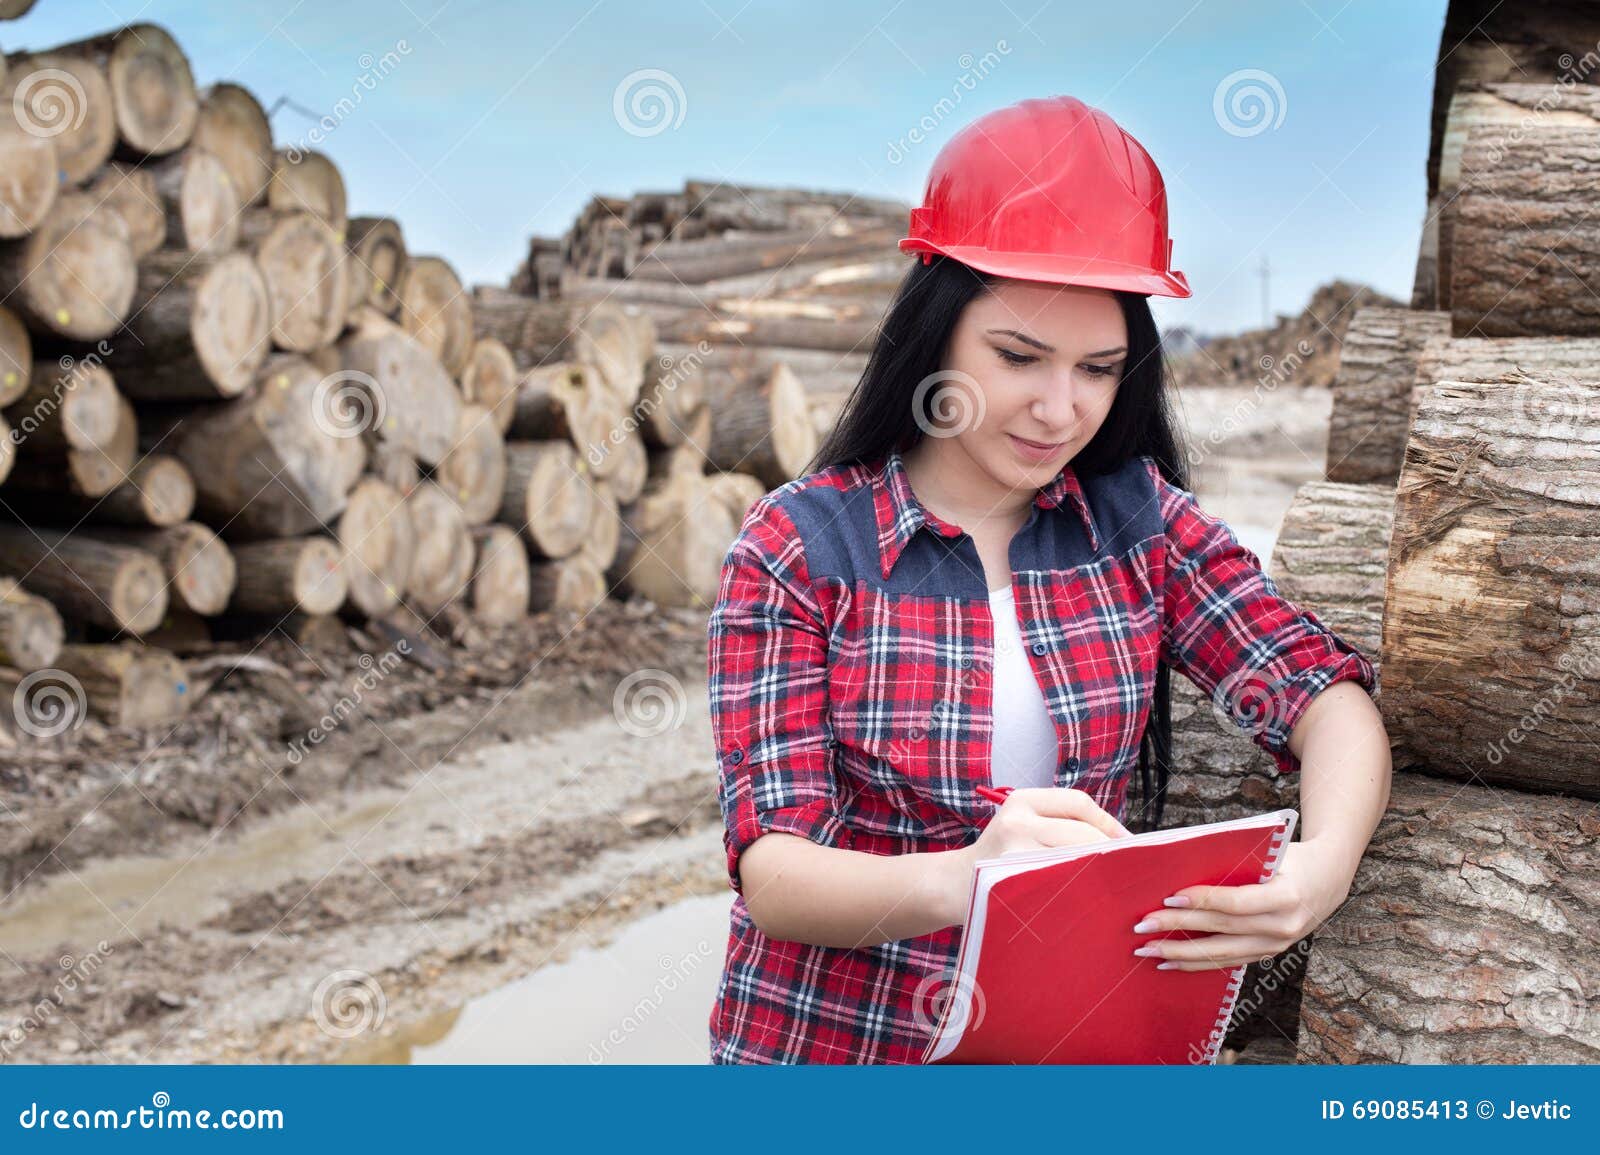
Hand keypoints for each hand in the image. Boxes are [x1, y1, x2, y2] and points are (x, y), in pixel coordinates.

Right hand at [935, 788, 1133, 925]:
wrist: (952, 884)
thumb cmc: (999, 857)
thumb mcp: (1021, 825)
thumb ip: (1059, 824)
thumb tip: (1119, 839)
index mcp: (1021, 801)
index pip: (1078, 803)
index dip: (1109, 822)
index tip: (1127, 842)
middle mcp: (1016, 822)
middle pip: (1082, 835)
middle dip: (1108, 854)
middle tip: (1125, 871)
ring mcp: (1013, 854)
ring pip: (1075, 862)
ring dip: (1097, 876)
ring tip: (1109, 888)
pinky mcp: (1014, 884)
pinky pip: (1060, 887)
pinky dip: (1078, 893)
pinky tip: (1086, 902)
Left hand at [1128, 838, 1355, 971]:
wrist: (1328, 879)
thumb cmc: (1290, 856)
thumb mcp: (1270, 852)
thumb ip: (1234, 862)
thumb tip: (1180, 863)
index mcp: (1287, 896)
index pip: (1237, 902)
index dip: (1203, 901)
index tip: (1170, 896)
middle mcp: (1284, 926)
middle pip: (1223, 930)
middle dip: (1179, 928)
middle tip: (1143, 925)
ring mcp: (1277, 945)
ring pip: (1222, 954)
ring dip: (1181, 953)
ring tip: (1147, 950)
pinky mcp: (1267, 954)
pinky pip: (1228, 962)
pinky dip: (1197, 963)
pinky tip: (1169, 963)